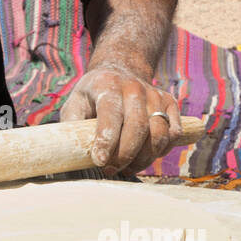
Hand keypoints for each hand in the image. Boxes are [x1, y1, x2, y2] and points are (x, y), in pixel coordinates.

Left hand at [59, 61, 181, 173]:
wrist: (121, 71)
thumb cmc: (93, 95)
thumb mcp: (75, 102)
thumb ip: (71, 123)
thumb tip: (68, 151)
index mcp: (107, 84)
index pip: (110, 115)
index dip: (106, 141)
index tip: (99, 162)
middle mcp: (134, 87)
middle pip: (138, 127)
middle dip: (124, 156)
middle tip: (110, 170)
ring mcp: (155, 95)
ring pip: (159, 134)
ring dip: (143, 159)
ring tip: (126, 168)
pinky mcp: (170, 103)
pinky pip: (173, 133)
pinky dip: (161, 150)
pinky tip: (144, 155)